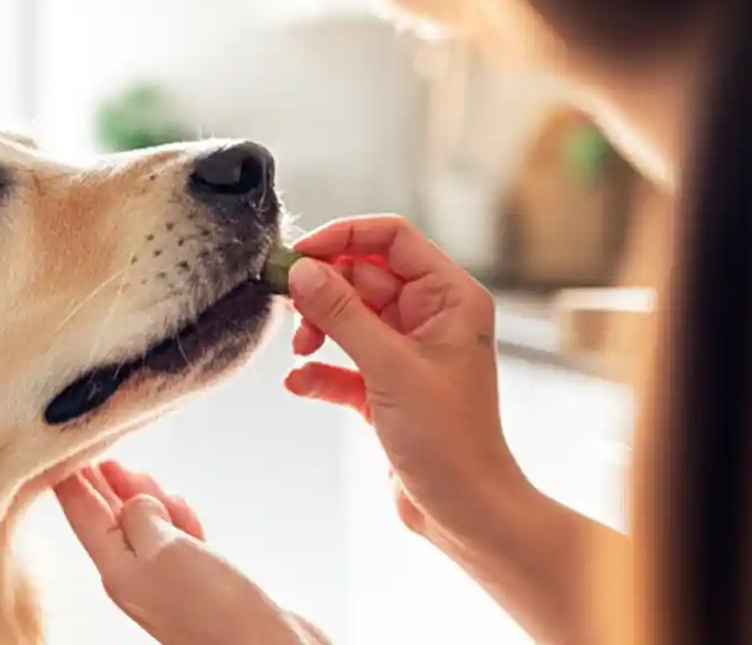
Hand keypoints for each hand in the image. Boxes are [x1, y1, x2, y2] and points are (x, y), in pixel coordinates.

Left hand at [54, 461, 327, 644]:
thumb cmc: (215, 611)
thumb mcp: (165, 550)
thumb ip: (141, 518)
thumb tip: (135, 501)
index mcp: (117, 568)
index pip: (83, 514)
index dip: (70, 480)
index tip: (55, 451)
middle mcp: (137, 575)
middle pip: (110, 519)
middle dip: (101, 484)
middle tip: (90, 452)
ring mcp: (169, 580)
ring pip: (146, 528)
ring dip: (139, 497)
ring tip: (129, 470)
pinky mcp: (202, 583)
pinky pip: (179, 542)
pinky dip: (175, 519)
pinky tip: (176, 504)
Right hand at [283, 215, 530, 545]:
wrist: (466, 514)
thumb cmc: (450, 442)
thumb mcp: (390, 369)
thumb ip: (343, 315)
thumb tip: (301, 271)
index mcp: (450, 297)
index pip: (391, 238)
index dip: (342, 237)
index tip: (298, 255)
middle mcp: (430, 317)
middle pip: (362, 275)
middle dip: (322, 289)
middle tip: (285, 303)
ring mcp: (407, 352)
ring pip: (348, 317)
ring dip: (317, 328)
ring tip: (299, 349)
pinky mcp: (386, 386)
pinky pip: (343, 362)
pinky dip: (320, 370)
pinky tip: (299, 383)